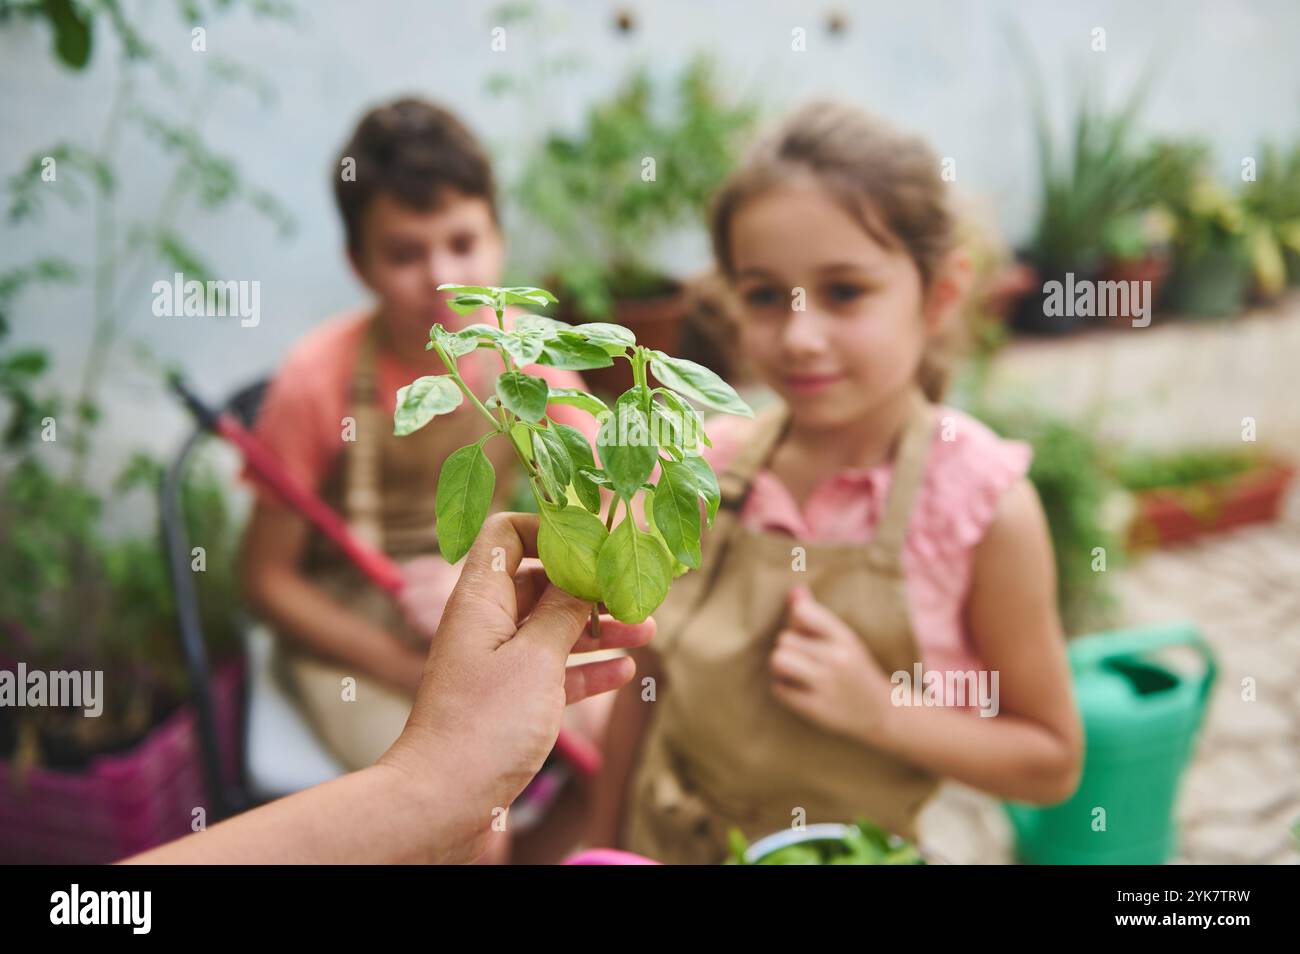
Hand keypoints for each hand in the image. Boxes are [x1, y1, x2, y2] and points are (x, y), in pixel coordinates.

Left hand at [378, 513, 654, 862]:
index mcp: (481, 599)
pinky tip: (624, 670)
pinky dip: (587, 667)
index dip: (551, 529)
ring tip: (648, 630)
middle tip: (635, 589)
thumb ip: (564, 610)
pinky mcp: (508, 701)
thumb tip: (585, 572)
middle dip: (589, 583)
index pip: (507, 533)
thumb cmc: (483, 725)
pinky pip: (553, 671)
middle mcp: (486, 624)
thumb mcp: (536, 658)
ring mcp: (496, 664)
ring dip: (599, 626)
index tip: (597, 541)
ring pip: (553, 628)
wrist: (442, 801)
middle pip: (541, 582)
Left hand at [768, 585, 895, 745]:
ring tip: (793, 672)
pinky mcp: (817, 708)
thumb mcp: (842, 638)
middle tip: (802, 658)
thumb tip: (794, 590)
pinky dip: (783, 688)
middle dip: (788, 648)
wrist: (882, 712)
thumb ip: (815, 614)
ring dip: (781, 668)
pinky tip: (797, 690)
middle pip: (784, 639)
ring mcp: (828, 684)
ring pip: (779, 660)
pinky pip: (780, 689)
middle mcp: (837, 658)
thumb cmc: (854, 668)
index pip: (802, 611)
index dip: (795, 621)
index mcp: (844, 636)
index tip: (805, 633)